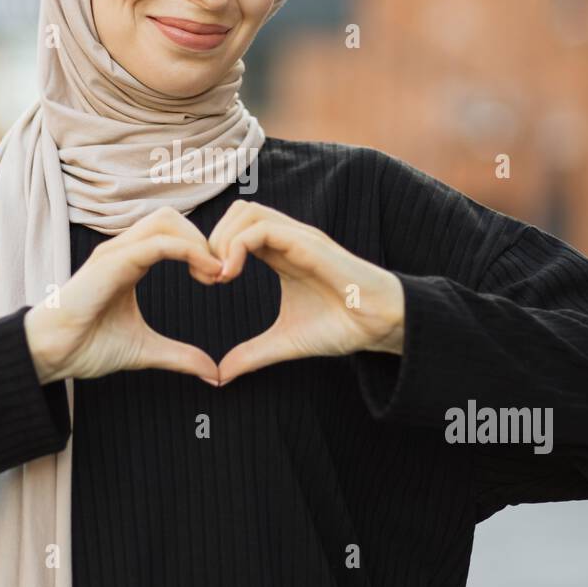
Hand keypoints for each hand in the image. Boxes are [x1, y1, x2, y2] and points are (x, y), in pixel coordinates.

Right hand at [23, 206, 222, 384]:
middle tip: (221, 274)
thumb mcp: (145, 350)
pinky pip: (158, 243)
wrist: (50, 355)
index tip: (221, 279)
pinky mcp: (112, 262)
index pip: (172, 233)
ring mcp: (115, 252)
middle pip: (172, 218)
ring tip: (215, 273)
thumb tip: (214, 374)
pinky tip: (206, 273)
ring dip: (198, 242)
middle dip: (203, 239)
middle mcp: (122, 250)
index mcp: (129, 262)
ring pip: (167, 221)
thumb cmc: (86, 347)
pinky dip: (189, 251)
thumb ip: (180, 356)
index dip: (201, 249)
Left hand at [208, 200, 403, 384]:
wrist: (380, 326)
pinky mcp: (309, 244)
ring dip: (223, 239)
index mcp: (280, 254)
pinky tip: (231, 274)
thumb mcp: (285, 342)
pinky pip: (264, 228)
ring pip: (247, 211)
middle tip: (209, 277)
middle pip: (237, 211)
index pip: (237, 229)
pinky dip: (237, 245)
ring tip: (220, 275)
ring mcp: (299, 238)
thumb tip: (222, 375)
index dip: (213, 249)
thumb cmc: (342, 326)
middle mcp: (288, 239)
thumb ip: (253, 354)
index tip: (207, 283)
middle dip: (213, 239)